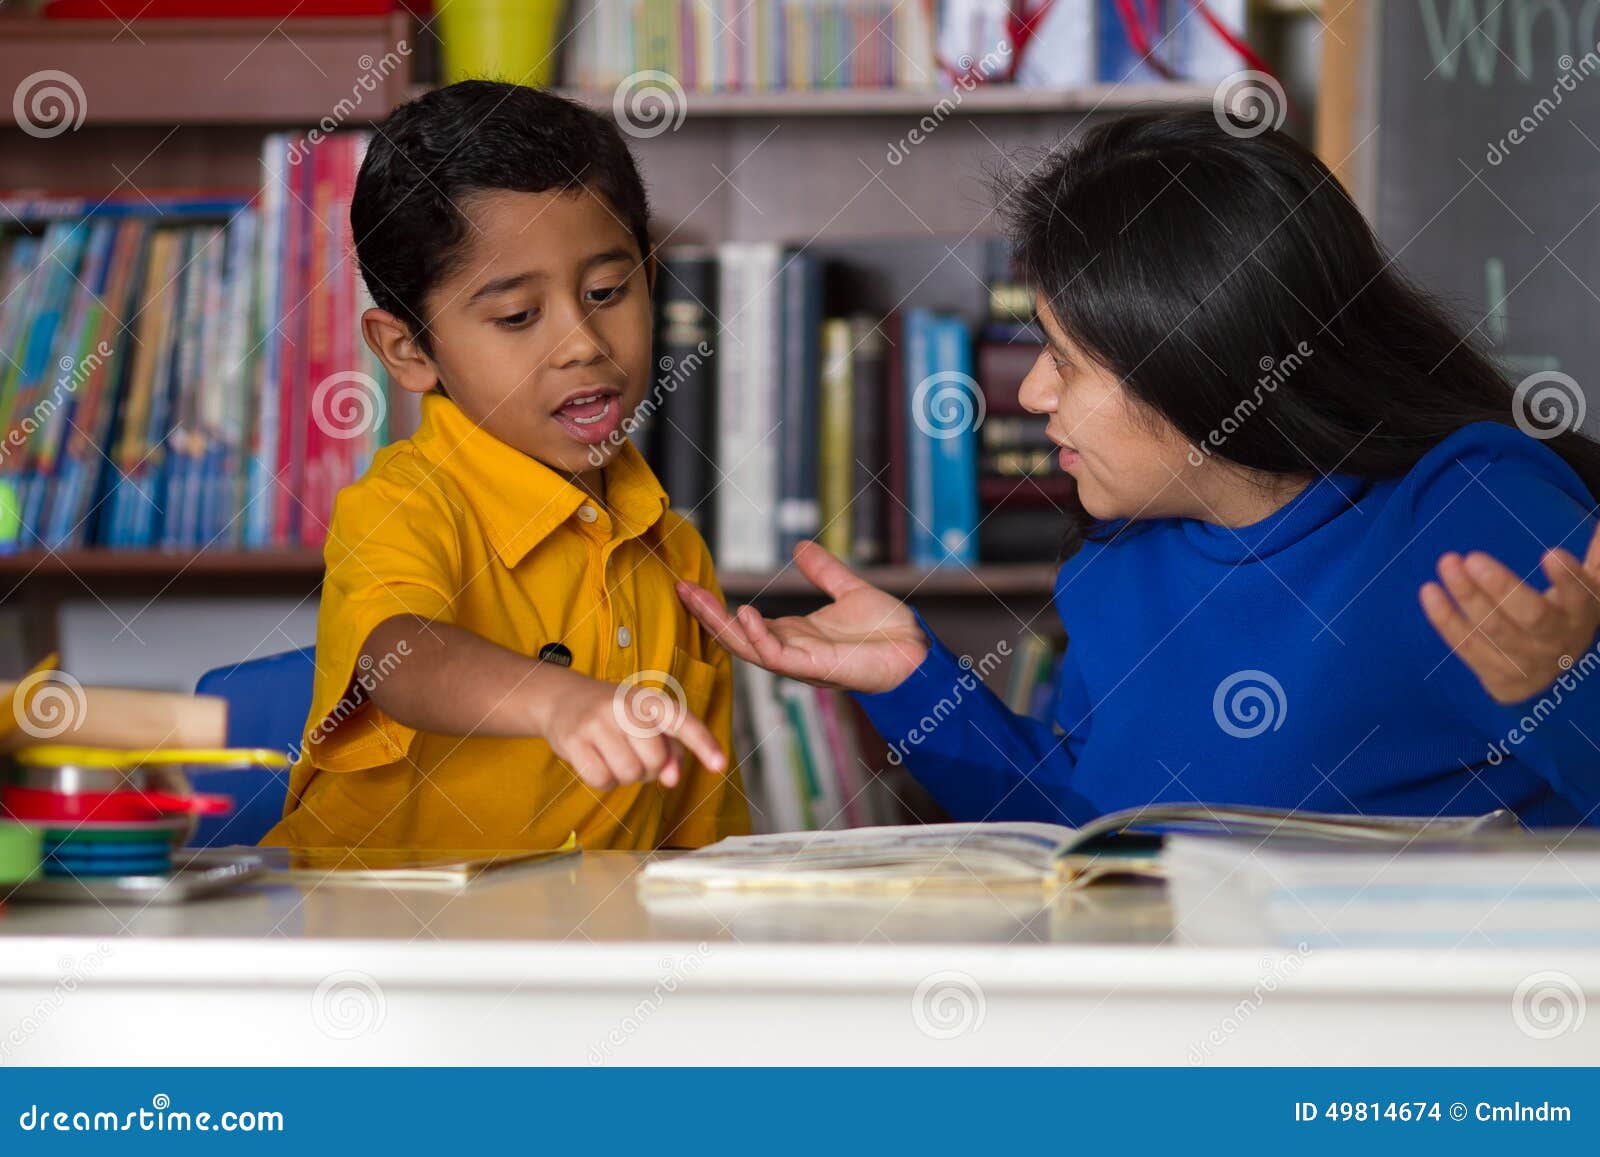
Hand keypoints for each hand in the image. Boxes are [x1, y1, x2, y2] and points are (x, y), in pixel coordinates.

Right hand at [535, 670, 725, 790]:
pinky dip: (604, 781)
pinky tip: (597, 762)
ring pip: (629, 774)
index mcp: (649, 699)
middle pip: (655, 760)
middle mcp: (624, 706)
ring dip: (626, 776)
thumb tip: (672, 778)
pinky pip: (602, 780)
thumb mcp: (647, 722)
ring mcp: (597, 722)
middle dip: (649, 769)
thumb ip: (670, 749)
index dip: (702, 743)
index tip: (719, 764)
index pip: (681, 721)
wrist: (564, 699)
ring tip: (614, 756)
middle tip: (634, 755)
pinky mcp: (574, 741)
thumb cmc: (616, 716)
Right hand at [676, 540, 929, 693]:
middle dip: (705, 614)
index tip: (690, 584)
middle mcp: (790, 650)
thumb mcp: (850, 591)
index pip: (743, 623)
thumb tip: (801, 546)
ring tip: (696, 598)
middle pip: (735, 636)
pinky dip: (759, 636)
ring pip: (747, 647)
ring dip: (720, 624)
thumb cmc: (889, 632)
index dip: (716, 606)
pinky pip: (778, 656)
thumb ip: (824, 571)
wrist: (918, 654)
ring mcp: (800, 662)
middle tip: (679, 588)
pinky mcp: (816, 668)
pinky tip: (745, 614)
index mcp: (794, 635)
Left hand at [1419, 522, 1599, 703]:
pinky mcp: (1493, 672)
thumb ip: (1598, 558)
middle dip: (1502, 587)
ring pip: (1492, 629)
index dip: (1567, 578)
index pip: (1580, 597)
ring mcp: (1523, 661)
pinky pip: (1464, 645)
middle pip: (1531, 616)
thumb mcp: (1590, 590)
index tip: (1551, 553)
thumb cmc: (1566, 617)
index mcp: (1581, 614)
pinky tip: (1428, 591)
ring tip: (1447, 563)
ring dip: (1466, 596)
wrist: (1551, 679)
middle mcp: (1555, 641)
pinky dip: (1444, 619)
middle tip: (1473, 558)